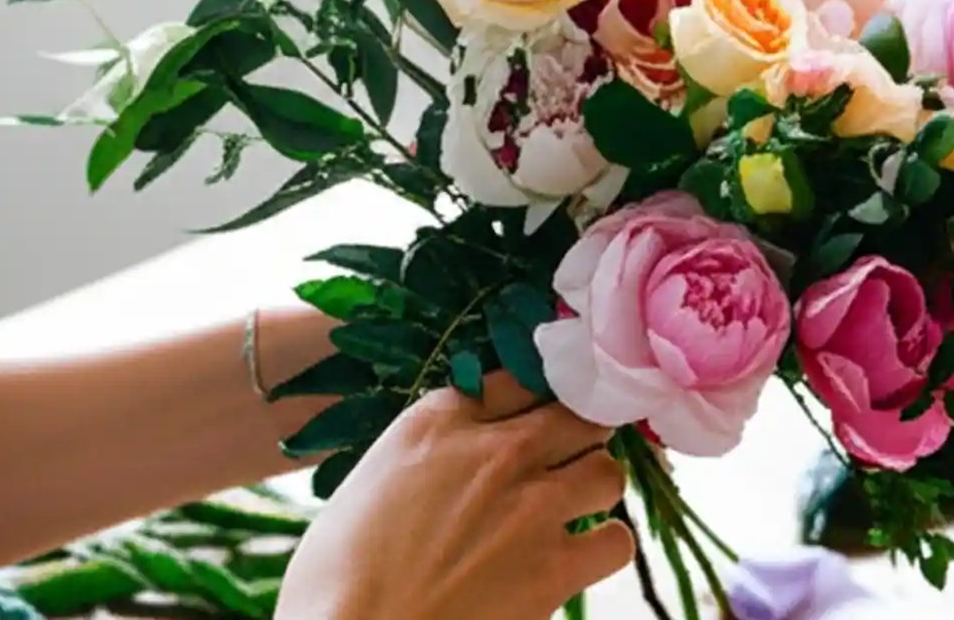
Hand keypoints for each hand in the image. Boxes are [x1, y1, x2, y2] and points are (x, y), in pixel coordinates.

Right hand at [275, 372, 633, 619]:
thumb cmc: (336, 573)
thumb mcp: (372, 480)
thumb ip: (431, 452)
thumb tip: (463, 453)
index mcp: (438, 422)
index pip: (518, 379)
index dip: (534, 398)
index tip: (536, 414)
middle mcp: (496, 451)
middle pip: (578, 415)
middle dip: (577, 436)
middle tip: (566, 459)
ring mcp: (533, 508)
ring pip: (608, 472)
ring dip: (594, 488)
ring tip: (572, 508)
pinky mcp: (554, 569)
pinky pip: (616, 540)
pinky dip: (602, 547)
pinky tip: (578, 556)